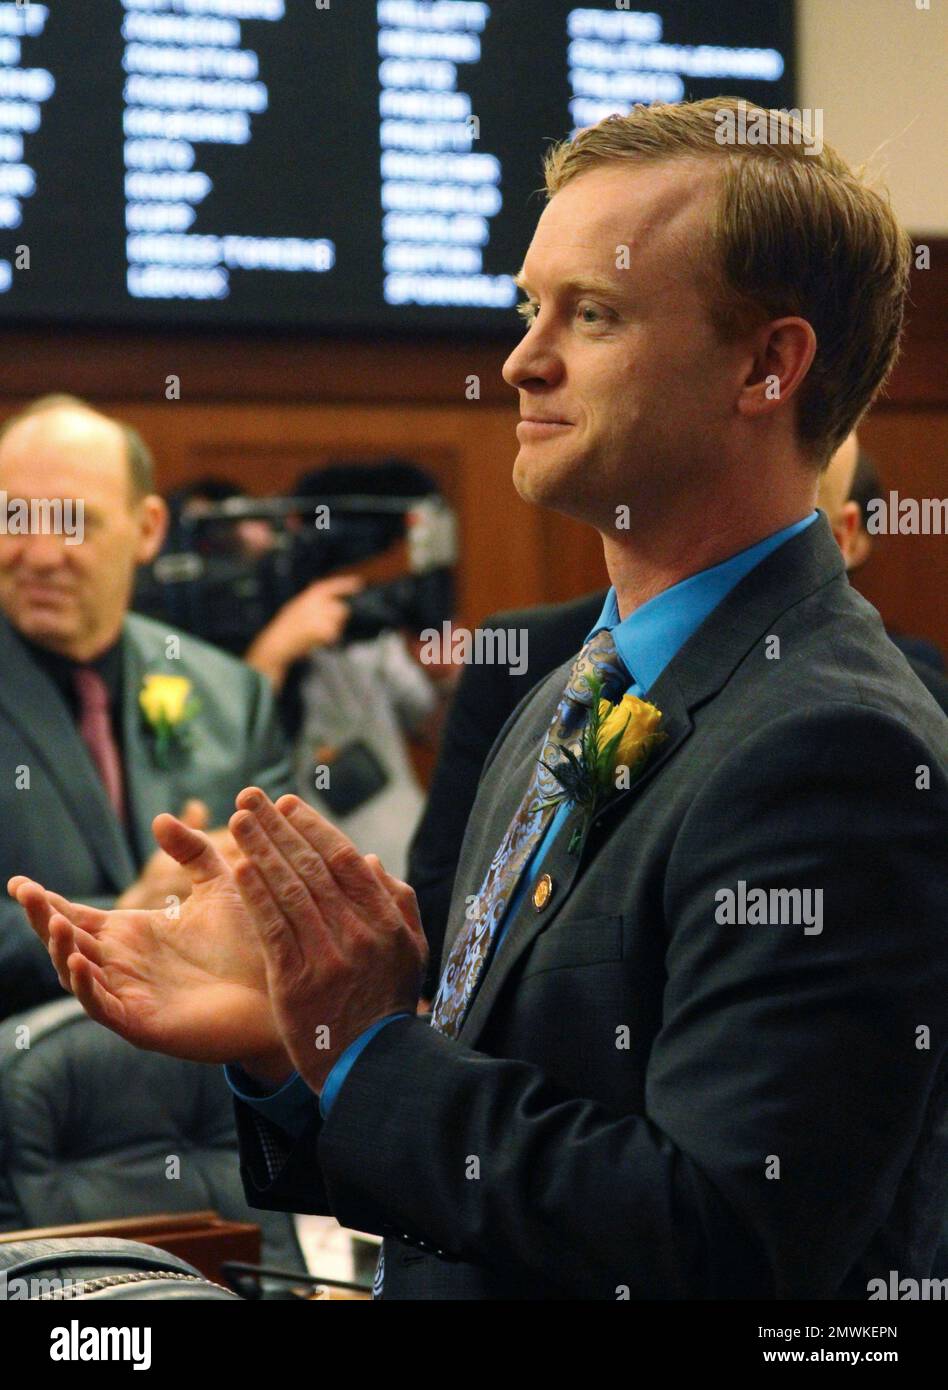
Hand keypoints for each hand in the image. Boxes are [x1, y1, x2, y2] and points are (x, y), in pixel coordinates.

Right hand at [7, 815, 289, 1082]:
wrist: (284, 984)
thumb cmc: (251, 940)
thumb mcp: (218, 885)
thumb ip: (191, 851)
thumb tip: (159, 817)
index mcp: (131, 934)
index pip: (76, 915)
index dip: (46, 902)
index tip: (18, 882)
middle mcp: (123, 965)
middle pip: (67, 941)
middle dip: (43, 918)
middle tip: (26, 892)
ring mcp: (129, 995)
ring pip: (77, 975)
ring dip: (61, 950)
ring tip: (56, 923)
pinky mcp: (143, 1024)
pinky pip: (102, 1006)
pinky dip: (86, 986)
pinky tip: (80, 962)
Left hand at [227, 788, 427, 1093]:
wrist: (371, 1066)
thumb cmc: (387, 1004)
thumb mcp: (409, 953)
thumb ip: (396, 903)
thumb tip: (369, 859)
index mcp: (386, 921)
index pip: (346, 860)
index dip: (314, 828)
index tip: (288, 805)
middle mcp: (359, 933)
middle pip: (313, 867)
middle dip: (279, 827)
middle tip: (252, 798)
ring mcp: (328, 957)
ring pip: (290, 891)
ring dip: (262, 850)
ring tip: (239, 820)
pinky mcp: (297, 981)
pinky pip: (273, 929)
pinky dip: (257, 895)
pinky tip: (240, 869)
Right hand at [245, 575, 363, 688]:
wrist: (278, 642)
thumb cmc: (286, 628)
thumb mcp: (297, 607)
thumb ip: (314, 603)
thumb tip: (333, 603)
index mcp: (310, 596)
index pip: (331, 587)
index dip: (346, 584)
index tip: (359, 583)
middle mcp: (317, 602)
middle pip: (341, 609)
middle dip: (338, 618)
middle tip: (322, 627)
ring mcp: (321, 615)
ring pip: (340, 622)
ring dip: (334, 629)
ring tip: (315, 634)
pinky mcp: (324, 629)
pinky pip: (335, 635)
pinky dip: (328, 639)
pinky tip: (315, 640)